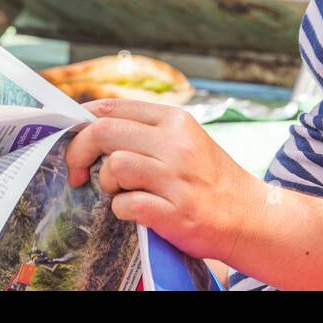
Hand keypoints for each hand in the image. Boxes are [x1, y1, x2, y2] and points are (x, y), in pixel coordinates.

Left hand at [64, 98, 265, 262]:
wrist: (250, 216)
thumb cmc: (209, 179)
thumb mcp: (184, 140)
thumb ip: (146, 130)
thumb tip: (93, 125)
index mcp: (174, 120)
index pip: (111, 107)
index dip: (80, 121)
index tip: (72, 138)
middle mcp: (175, 144)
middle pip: (103, 132)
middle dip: (79, 152)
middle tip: (77, 171)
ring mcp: (177, 178)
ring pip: (114, 166)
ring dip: (106, 183)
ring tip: (119, 192)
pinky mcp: (176, 212)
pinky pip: (126, 205)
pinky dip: (121, 210)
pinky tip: (135, 211)